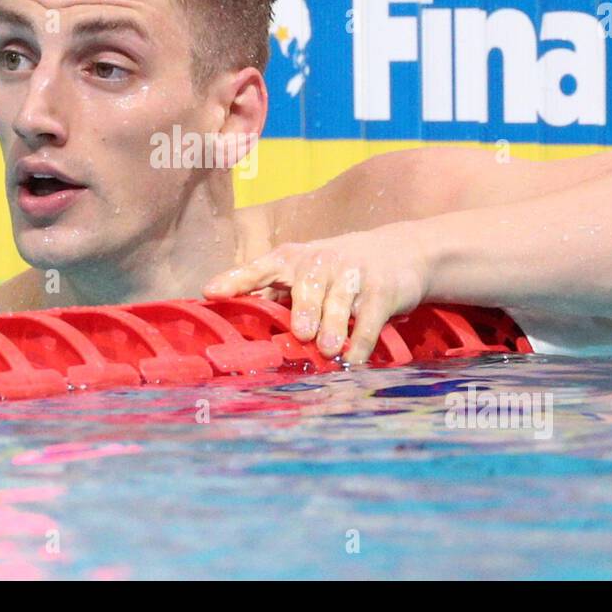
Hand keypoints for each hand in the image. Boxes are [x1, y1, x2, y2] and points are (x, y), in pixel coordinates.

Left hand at [202, 225, 426, 364]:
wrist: (401, 252)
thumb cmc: (336, 270)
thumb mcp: (304, 273)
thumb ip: (275, 296)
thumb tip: (239, 329)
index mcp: (292, 259)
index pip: (260, 267)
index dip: (236, 279)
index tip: (211, 293)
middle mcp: (321, 262)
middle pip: (307, 282)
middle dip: (304, 307)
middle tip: (301, 333)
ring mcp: (353, 275)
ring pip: (340, 300)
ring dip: (334, 325)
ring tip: (328, 349)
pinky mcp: (382, 291)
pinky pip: (370, 318)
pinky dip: (362, 340)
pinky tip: (354, 358)